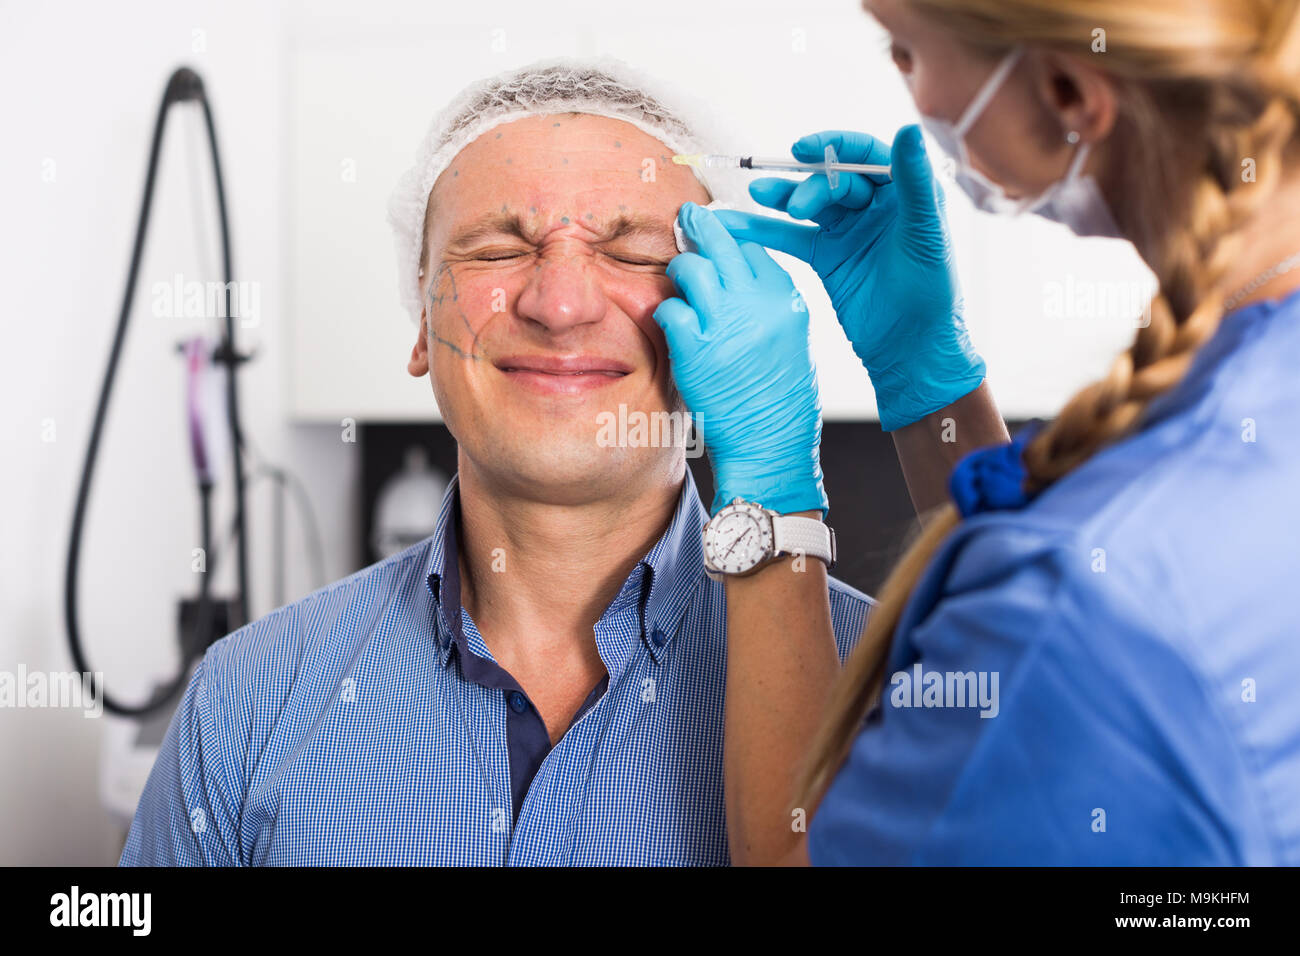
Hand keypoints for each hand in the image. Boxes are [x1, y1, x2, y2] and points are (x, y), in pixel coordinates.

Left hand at [652, 202, 826, 516]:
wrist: (771, 443)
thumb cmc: (782, 398)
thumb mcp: (791, 339)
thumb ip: (767, 304)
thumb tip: (738, 278)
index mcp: (786, 299)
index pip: (754, 250)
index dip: (734, 244)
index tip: (719, 241)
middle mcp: (758, 303)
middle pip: (723, 244)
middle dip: (701, 226)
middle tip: (686, 217)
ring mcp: (725, 323)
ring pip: (691, 269)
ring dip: (680, 272)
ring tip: (678, 281)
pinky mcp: (695, 347)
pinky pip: (670, 308)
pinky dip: (667, 312)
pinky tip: (672, 325)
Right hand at [715, 124, 985, 430]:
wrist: (910, 349)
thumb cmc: (931, 292)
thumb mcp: (925, 232)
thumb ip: (915, 181)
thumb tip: (910, 128)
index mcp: (904, 192)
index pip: (865, 154)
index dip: (834, 146)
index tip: (803, 149)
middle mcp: (875, 206)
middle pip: (832, 179)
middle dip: (808, 185)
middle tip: (796, 206)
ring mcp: (847, 231)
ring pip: (808, 203)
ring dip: (781, 197)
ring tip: (757, 194)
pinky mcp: (826, 257)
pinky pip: (791, 237)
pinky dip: (764, 230)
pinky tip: (735, 224)